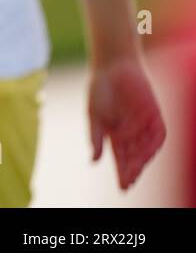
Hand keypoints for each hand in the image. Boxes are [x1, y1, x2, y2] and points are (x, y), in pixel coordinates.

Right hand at [87, 54, 166, 189]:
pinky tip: (148, 152)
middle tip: (129, 181)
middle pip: (135, 156)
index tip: (123, 187)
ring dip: (142, 159)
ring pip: (147, 148)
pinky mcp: (154, 114)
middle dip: (133, 170)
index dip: (123, 173)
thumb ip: (95, 138)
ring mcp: (144, 123)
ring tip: (136, 169)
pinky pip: (158, 134)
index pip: (122, 158)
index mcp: (117, 134)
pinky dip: (153, 144)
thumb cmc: (100, 89)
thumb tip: (93, 161)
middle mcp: (133, 132)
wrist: (113, 65)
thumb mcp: (94, 116)